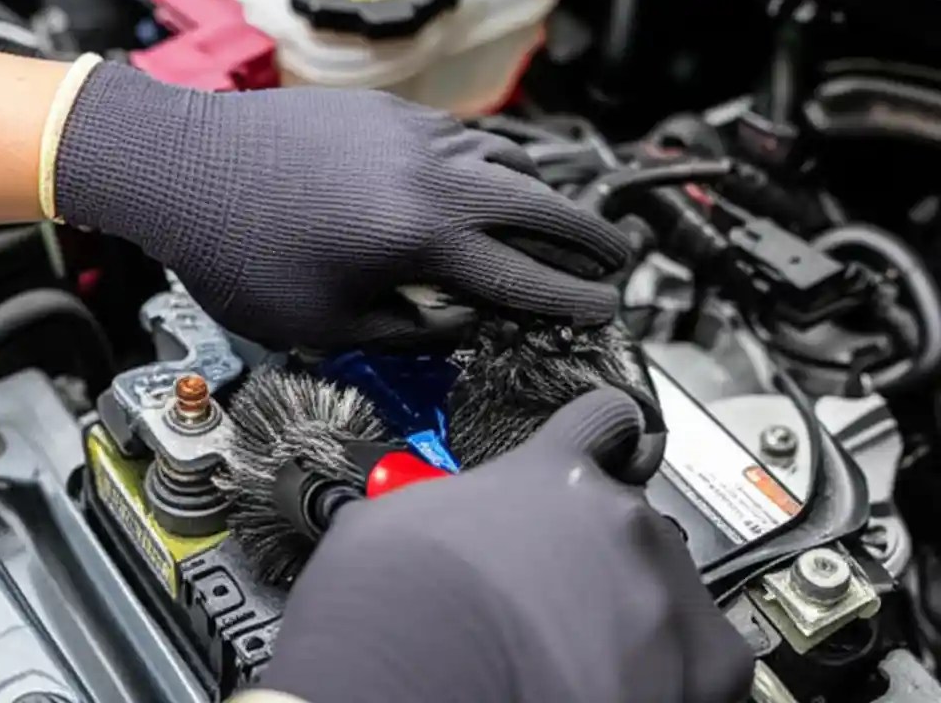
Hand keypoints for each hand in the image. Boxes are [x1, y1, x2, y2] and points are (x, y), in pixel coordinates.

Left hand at [53, 64, 629, 349]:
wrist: (181, 168)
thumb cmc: (237, 252)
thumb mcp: (324, 324)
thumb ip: (408, 329)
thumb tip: (460, 320)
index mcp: (419, 238)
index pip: (521, 276)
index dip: (572, 299)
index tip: (604, 309)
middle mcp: (431, 177)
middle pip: (540, 205)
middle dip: (589, 236)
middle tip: (618, 256)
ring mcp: (413, 134)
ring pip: (508, 160)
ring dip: (544, 193)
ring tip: (561, 220)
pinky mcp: (389, 112)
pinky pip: (464, 136)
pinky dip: (492, 162)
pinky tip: (490, 178)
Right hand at [257, 388, 752, 702]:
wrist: (413, 686)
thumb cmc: (392, 614)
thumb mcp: (390, 523)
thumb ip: (439, 504)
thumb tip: (415, 516)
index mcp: (551, 473)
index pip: (606, 421)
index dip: (604, 441)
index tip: (609, 456)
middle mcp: (621, 519)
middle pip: (635, 522)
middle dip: (602, 555)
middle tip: (556, 601)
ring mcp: (667, 589)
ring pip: (671, 590)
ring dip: (636, 614)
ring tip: (578, 657)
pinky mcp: (705, 663)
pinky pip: (707, 659)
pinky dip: (672, 675)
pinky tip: (615, 685)